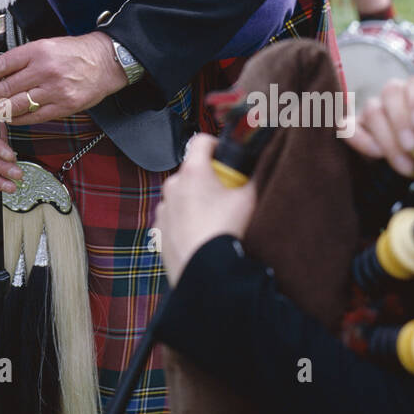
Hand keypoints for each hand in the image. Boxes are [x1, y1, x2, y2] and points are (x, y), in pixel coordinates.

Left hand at [0, 32, 125, 124]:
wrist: (105, 62)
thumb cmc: (76, 53)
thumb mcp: (47, 45)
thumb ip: (25, 58)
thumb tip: (0, 72)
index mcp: (38, 51)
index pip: (3, 65)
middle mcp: (45, 70)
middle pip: (7, 87)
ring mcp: (55, 90)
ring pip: (18, 105)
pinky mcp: (64, 106)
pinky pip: (35, 116)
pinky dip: (19, 119)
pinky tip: (10, 120)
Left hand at [155, 134, 256, 286]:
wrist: (206, 272)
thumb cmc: (226, 232)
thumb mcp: (249, 200)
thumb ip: (251, 178)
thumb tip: (254, 170)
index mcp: (193, 172)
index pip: (201, 141)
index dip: (216, 144)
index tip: (225, 156)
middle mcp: (173, 186)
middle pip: (192, 172)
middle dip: (208, 179)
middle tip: (227, 196)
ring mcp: (163, 208)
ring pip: (181, 196)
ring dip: (195, 202)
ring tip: (214, 221)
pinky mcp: (159, 230)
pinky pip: (173, 218)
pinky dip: (185, 222)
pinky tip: (201, 236)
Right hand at [341, 74, 413, 177]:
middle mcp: (396, 95)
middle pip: (391, 92)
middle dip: (400, 120)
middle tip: (412, 146)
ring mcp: (374, 109)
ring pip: (373, 110)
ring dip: (387, 138)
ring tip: (405, 164)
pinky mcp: (356, 127)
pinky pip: (348, 126)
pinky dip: (360, 139)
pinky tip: (377, 153)